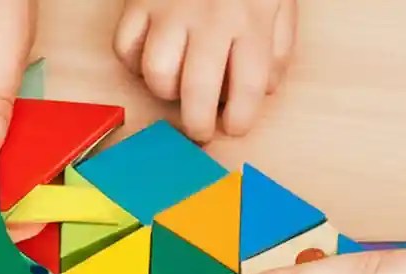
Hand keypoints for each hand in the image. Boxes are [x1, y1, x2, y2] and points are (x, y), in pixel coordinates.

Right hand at [113, 0, 295, 141]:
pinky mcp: (137, 3)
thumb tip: (265, 90)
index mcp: (251, 19)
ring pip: (156, 75)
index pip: (249, 88)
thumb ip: (280, 46)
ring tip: (177, 85)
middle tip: (200, 129)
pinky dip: (134, 63)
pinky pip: (125, 50)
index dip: (241, 120)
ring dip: (165, 90)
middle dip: (198, 125)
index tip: (235, 126)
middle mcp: (210, 18)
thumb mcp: (279, 0)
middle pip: (196, 92)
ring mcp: (169, 10)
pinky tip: (152, 57)